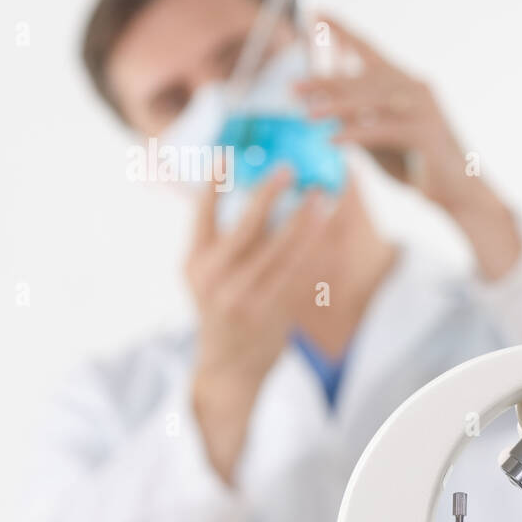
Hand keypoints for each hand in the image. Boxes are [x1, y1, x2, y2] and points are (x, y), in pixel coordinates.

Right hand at [186, 168, 328, 482]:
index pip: (201, 214)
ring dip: (302, 219)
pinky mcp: (269, 311)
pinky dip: (314, 247)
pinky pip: (297, 272)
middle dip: (268, 194)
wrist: (228, 369)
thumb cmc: (222, 312)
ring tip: (319, 195)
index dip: (213, 182)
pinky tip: (327, 228)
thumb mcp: (207, 277)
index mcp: (193, 262)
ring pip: (278, 249)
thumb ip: (222, 242)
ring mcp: (241, 296)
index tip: (227, 152)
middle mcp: (213, 278)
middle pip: (245, 226)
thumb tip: (250, 196)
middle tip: (289, 168)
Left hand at [294, 18, 520, 277]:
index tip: (315, 12)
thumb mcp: (380, 140)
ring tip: (307, 115)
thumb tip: (320, 104)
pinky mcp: (427, 133)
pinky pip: (384, 130)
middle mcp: (417, 88)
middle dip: (326, 82)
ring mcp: (425, 109)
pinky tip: (333, 140)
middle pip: (365, 77)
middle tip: (293, 87)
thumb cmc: (418, 167)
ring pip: (373, 101)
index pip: (370, 50)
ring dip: (337, 107)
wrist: (459, 193)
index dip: (343, 31)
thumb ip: (358, 119)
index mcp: (407, 83)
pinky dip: (357, 134)